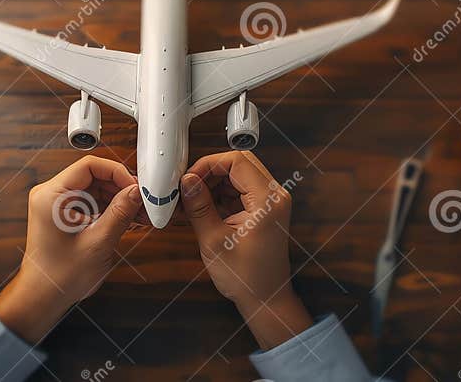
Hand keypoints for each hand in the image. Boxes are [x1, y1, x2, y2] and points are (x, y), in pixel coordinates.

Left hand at [0, 156, 140, 342]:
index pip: (90, 166)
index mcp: (52, 196)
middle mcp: (51, 195)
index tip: (135, 186)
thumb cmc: (59, 276)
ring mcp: (58, 205)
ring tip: (140, 214)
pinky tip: (129, 219)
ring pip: (96, 190)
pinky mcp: (65, 215)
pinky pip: (92, 203)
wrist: (43, 297)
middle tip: (143, 201)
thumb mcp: (98, 241)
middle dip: (121, 188)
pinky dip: (111, 210)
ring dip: (119, 200)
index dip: (117, 173)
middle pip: (94, 177)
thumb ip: (120, 213)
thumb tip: (137, 192)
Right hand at [181, 151, 312, 348]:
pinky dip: (219, 196)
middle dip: (208, 173)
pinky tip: (200, 208)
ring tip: (190, 201)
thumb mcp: (214, 240)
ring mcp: (270, 203)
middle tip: (187, 188)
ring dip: (212, 185)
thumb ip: (199, 206)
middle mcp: (273, 196)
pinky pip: (239, 191)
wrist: (266, 299)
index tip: (188, 179)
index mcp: (267, 200)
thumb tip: (187, 182)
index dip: (208, 165)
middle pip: (238, 165)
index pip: (236, 161)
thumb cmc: (247, 278)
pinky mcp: (263, 210)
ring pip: (236, 176)